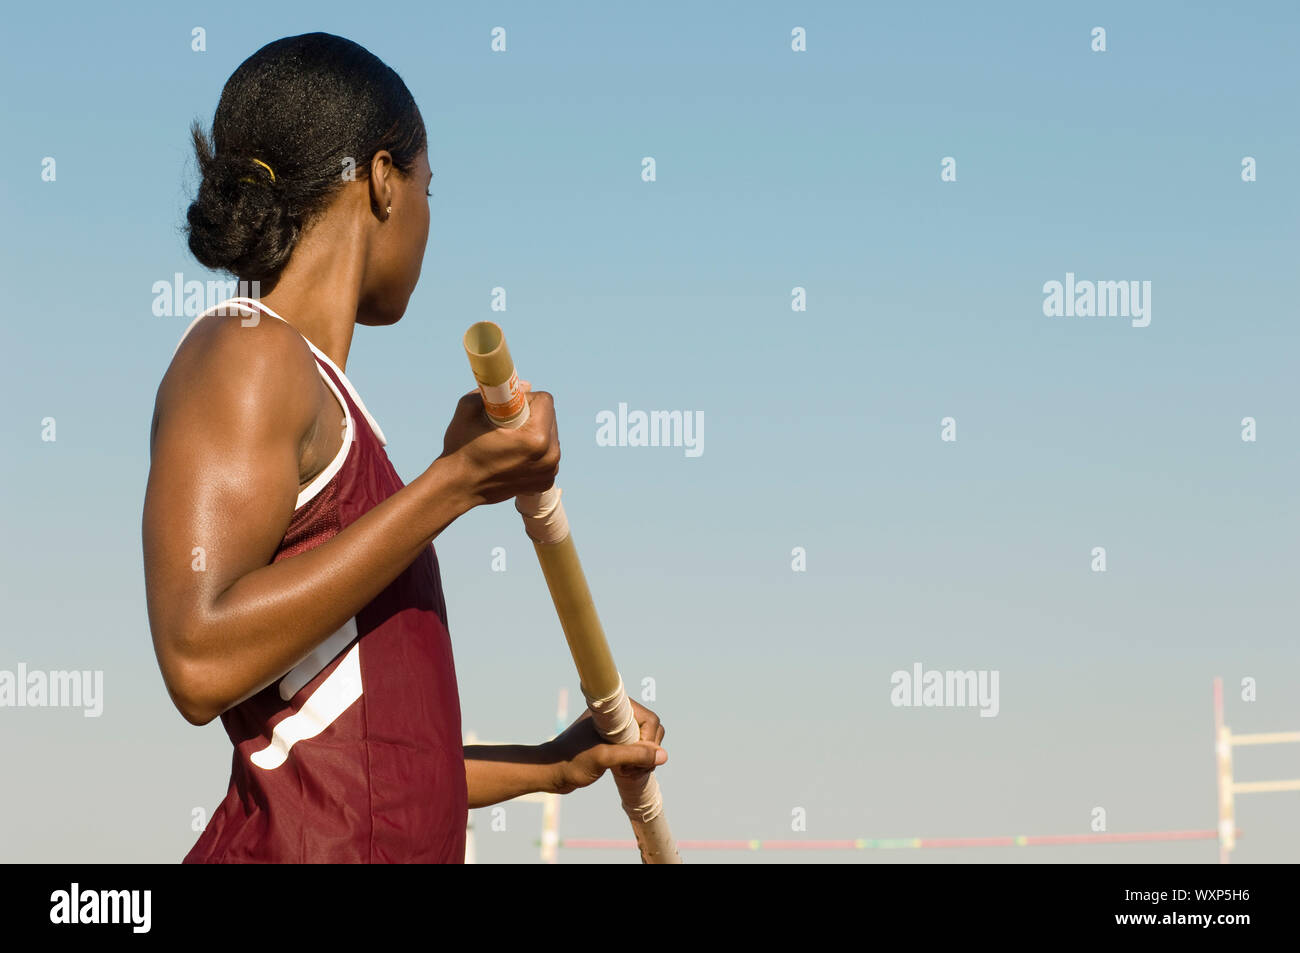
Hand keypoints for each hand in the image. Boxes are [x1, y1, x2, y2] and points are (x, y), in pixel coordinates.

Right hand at [437, 379, 560, 506]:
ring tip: (510, 439)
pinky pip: (547, 454)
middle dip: (532, 414)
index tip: (508, 406)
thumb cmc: (461, 448)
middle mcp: (549, 457)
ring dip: (535, 431)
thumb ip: (497, 391)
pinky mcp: (545, 482)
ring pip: (551, 436)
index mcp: (536, 439)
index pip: (545, 401)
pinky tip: (515, 454)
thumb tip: (527, 386)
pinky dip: (535, 451)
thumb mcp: (470, 408)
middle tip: (508, 422)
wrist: (458, 487)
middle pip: (550, 417)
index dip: (526, 397)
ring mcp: (549, 472)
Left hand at [546, 698, 667, 794]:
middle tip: (630, 768)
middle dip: (646, 752)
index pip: (650, 720)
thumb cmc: (572, 761)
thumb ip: (634, 754)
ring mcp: (616, 731)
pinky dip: (636, 764)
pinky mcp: (614, 745)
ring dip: (642, 761)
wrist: (550, 772)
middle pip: (651, 731)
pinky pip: (637, 751)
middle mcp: (617, 717)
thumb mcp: (605, 758)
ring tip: (625, 772)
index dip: (649, 741)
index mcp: (614, 711)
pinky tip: (624, 774)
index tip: (634, 759)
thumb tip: (663, 756)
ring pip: (646, 743)